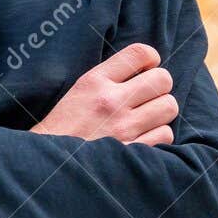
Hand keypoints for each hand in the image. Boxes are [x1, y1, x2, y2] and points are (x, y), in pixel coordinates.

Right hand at [31, 42, 177, 145]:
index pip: (139, 53)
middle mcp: (111, 101)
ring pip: (169, 107)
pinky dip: (158, 136)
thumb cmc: (64, 127)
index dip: (151, 58)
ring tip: (146, 118)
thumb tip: (145, 68)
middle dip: (159, 87)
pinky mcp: (132, 151)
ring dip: (160, 113)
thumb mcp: (78, 92)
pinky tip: (143, 137)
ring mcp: (123, 127)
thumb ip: (108, 78)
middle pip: (163, 79)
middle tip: (148, 96)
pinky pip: (165, 135)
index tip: (147, 68)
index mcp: (94, 81)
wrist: (48, 164)